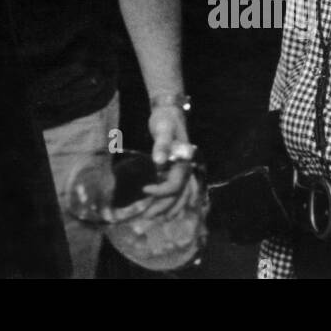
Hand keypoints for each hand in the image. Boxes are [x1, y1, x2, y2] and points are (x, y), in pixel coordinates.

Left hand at [137, 104, 192, 219]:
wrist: (169, 111)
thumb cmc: (166, 119)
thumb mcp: (163, 129)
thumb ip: (161, 145)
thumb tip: (158, 163)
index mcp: (184, 162)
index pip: (175, 185)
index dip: (161, 191)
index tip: (145, 190)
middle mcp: (185, 169)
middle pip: (177, 195)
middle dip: (163, 208)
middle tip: (146, 218)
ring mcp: (181, 171)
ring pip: (178, 196)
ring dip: (167, 208)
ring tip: (153, 219)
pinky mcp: (174, 170)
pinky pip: (174, 191)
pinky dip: (170, 202)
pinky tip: (163, 210)